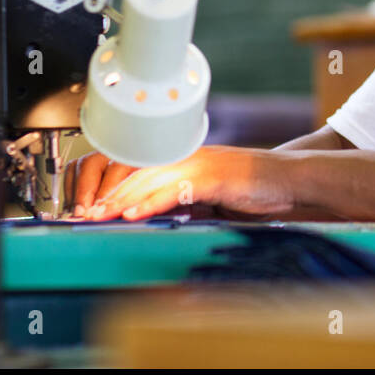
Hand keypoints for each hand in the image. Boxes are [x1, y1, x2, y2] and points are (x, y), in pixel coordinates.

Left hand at [69, 146, 295, 221]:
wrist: (291, 180)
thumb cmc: (254, 190)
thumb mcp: (209, 199)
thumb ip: (182, 203)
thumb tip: (152, 218)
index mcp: (184, 159)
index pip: (138, 169)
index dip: (112, 188)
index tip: (92, 209)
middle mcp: (188, 157)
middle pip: (138, 172)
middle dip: (107, 196)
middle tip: (83, 216)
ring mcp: (200, 164)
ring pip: (150, 179)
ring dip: (121, 200)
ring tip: (99, 216)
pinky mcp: (214, 177)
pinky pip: (176, 189)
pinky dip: (152, 202)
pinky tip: (134, 214)